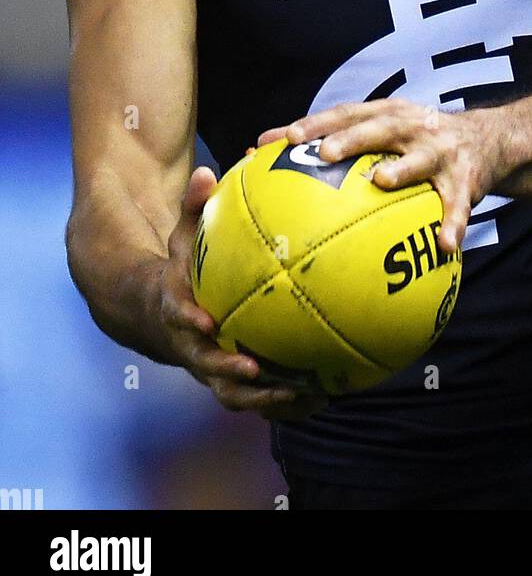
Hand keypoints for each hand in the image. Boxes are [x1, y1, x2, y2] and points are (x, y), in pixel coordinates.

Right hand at [156, 166, 329, 421]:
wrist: (163, 313)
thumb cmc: (182, 269)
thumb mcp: (181, 237)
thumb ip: (193, 206)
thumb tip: (206, 172)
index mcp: (180, 312)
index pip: (180, 320)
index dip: (190, 323)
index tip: (207, 321)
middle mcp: (194, 347)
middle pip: (207, 368)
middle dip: (230, 372)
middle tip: (258, 369)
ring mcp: (213, 369)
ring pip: (236, 394)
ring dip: (267, 399)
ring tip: (306, 395)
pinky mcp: (233, 381)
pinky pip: (261, 399)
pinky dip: (288, 403)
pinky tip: (324, 396)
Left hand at [258, 100, 509, 253]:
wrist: (489, 140)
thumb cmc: (418, 140)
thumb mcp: (386, 132)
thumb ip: (338, 143)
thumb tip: (265, 154)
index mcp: (389, 114)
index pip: (347, 113)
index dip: (316, 122)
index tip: (284, 138)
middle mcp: (414, 126)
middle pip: (379, 128)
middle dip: (351, 138)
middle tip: (324, 154)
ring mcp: (442, 150)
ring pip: (420, 159)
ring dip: (401, 169)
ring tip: (381, 182)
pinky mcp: (468, 178)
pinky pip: (459, 205)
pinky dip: (453, 224)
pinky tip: (445, 245)